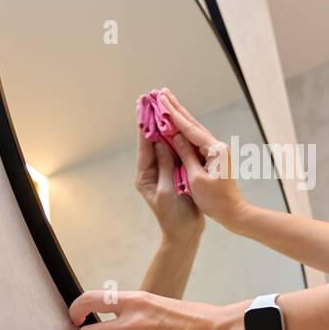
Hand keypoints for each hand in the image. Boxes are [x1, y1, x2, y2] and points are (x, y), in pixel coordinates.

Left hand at [135, 97, 203, 243]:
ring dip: (163, 124)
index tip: (143, 104)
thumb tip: (160, 141)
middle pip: (151, 139)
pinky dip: (175, 137)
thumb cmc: (174, 215)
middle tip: (151, 96)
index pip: (144, 143)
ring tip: (163, 104)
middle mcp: (151, 170)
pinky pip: (174, 151)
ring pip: (163, 143)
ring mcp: (163, 171)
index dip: (144, 122)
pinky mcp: (174, 173)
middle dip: (152, 118)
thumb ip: (165, 164)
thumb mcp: (167, 189)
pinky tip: (178, 124)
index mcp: (145, 174)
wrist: (185, 233)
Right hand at [155, 88, 248, 228]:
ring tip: (167, 101)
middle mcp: (217, 146)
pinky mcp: (213, 157)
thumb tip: (175, 135)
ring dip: (180, 116)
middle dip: (176, 108)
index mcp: (214, 150)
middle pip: (193, 124)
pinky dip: (184, 130)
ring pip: (194, 130)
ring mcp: (216, 150)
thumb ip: (186, 154)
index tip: (161, 101)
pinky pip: (195, 140)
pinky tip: (176, 123)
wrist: (233, 212)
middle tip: (162, 92)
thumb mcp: (195, 178)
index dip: (174, 115)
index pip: (190, 129)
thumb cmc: (215, 200)